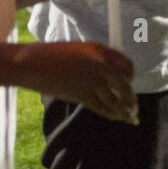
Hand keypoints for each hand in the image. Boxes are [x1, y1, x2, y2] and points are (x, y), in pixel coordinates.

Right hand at [20, 42, 139, 124]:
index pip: (127, 66)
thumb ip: (97, 60)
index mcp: (102, 51)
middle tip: (134, 107)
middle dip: (131, 99)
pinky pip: (103, 108)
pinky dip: (111, 114)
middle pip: (125, 86)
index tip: (130, 83)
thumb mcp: (81, 51)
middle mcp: (102, 65)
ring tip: (130, 118)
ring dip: (124, 111)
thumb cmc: (53, 55)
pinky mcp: (83, 96)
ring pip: (116, 100)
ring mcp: (94, 81)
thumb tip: (109, 76)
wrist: (34, 63)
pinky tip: (114, 117)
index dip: (130, 77)